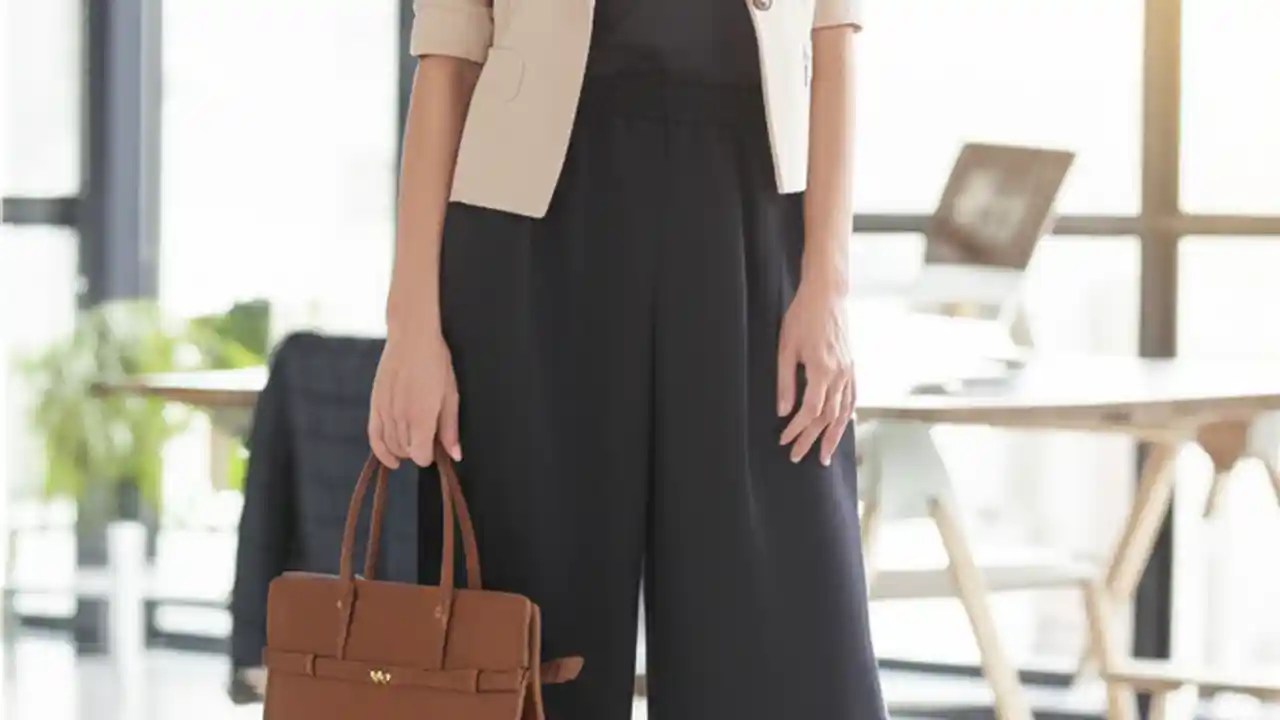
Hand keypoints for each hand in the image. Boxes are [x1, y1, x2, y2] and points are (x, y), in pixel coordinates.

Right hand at [368, 327, 460, 468]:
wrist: (411, 338)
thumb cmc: (436, 363)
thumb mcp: (450, 395)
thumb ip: (449, 429)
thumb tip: (454, 455)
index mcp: (421, 417)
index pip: (420, 456)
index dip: (429, 456)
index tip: (435, 450)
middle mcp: (400, 418)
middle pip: (406, 451)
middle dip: (418, 451)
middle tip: (427, 441)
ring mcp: (385, 412)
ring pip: (391, 445)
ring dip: (403, 449)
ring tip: (413, 441)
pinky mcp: (375, 404)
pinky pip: (374, 436)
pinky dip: (381, 451)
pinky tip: (391, 459)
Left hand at [776, 281, 856, 465]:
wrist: (827, 296)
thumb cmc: (802, 317)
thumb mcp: (786, 348)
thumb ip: (785, 382)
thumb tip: (782, 411)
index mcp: (822, 370)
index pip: (810, 411)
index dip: (797, 429)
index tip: (784, 440)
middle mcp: (840, 374)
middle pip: (827, 417)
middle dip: (811, 439)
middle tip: (798, 457)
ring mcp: (849, 371)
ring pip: (844, 412)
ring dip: (834, 436)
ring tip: (824, 455)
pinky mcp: (851, 366)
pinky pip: (852, 397)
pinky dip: (846, 416)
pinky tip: (841, 427)